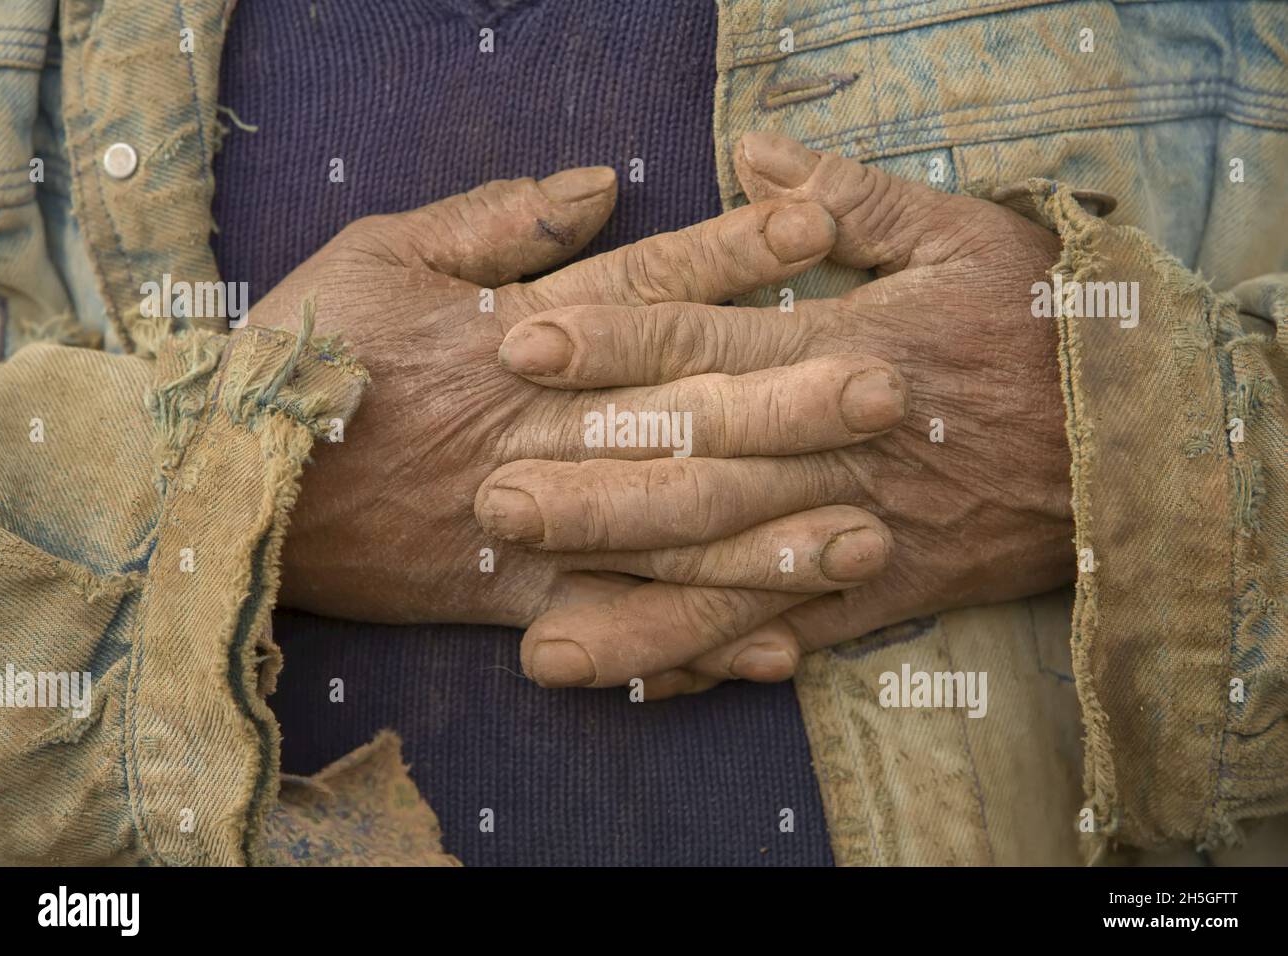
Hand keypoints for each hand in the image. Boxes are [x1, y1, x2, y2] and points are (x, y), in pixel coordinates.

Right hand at [258, 166, 907, 685]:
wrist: (228, 482)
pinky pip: (614, 623)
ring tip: (867, 533)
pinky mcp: (510, 595)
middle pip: (680, 415)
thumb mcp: (382, 252)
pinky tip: (778, 649)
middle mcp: (539, 431)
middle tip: (887, 389)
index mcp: (512, 338)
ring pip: (668, 532)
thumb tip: (600, 181)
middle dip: (788, 401)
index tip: (818, 225)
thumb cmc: (303, 355)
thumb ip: (496, 219)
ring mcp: (530, 521)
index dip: (732, 253)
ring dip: (772, 536)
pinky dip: (692, 644)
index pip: (643, 290)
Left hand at [503, 133, 1072, 694]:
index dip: (613, 341)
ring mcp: (857, 528)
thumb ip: (850, 197)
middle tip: (494, 503)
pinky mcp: (880, 590)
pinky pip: (791, 633)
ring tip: (542, 645)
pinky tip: (646, 685)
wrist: (1133, 435)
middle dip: (595, 493)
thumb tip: (752, 159)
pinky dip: (723, 659)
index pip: (709, 343)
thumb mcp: (959, 233)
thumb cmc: (1040, 322)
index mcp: (845, 347)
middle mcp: (836, 447)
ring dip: (638, 608)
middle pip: (700, 471)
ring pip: (733, 574)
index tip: (524, 342)